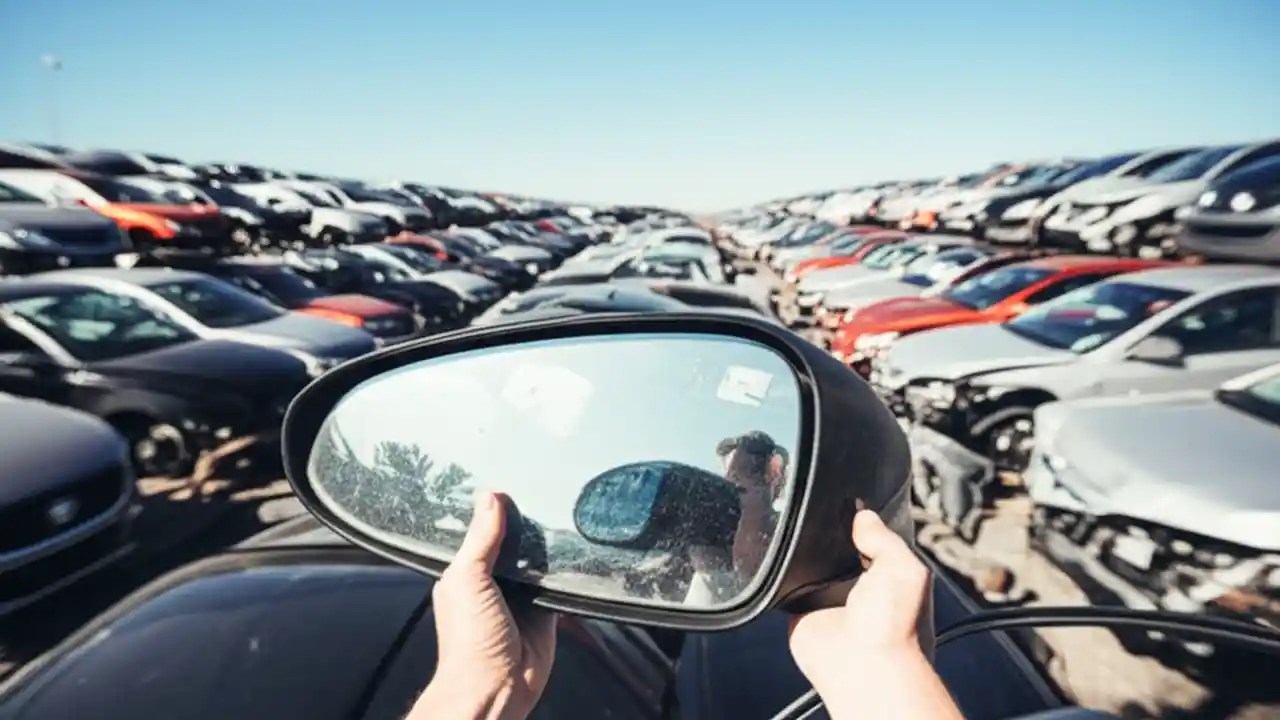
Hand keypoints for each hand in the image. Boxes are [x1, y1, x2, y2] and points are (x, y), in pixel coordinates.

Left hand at [409, 492, 556, 719]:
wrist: (495, 688)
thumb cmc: (469, 640)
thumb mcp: (467, 578)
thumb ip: (480, 539)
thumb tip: (489, 496)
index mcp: (465, 573)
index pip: (480, 532)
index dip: (493, 511)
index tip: (510, 482)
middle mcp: (492, 583)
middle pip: (513, 544)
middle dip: (525, 526)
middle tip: (543, 493)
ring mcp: (520, 597)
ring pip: (537, 561)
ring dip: (547, 548)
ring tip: (562, 515)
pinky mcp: (545, 611)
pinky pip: (558, 584)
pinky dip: (566, 573)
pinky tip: (575, 550)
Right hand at [788, 510, 961, 719]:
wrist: (864, 664)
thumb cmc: (895, 625)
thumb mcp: (903, 566)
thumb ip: (884, 537)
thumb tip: (862, 515)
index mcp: (888, 577)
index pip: (872, 539)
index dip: (862, 523)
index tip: (847, 502)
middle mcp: (858, 587)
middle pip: (838, 548)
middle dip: (831, 536)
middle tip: (822, 520)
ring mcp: (828, 598)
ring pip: (811, 562)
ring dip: (807, 554)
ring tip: (805, 540)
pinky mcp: (801, 608)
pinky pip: (788, 583)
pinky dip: (785, 572)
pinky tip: (788, 560)